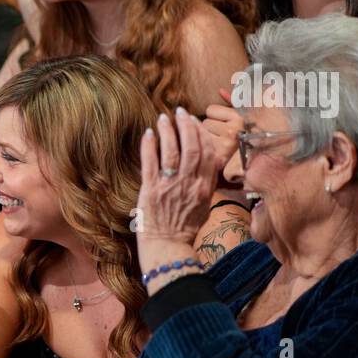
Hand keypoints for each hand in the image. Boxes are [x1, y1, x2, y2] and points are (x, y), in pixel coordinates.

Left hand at [136, 107, 222, 252]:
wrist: (167, 246)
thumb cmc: (184, 227)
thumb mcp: (204, 204)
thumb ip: (205, 183)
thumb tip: (207, 163)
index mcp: (205, 187)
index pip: (208, 152)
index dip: (201, 134)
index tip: (194, 122)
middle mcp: (190, 184)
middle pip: (192, 147)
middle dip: (186, 125)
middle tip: (180, 112)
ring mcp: (170, 186)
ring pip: (172, 151)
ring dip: (168, 131)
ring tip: (163, 118)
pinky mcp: (151, 190)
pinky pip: (151, 162)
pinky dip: (150, 145)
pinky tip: (148, 134)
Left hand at [203, 88, 241, 178]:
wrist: (249, 166)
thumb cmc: (242, 139)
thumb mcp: (240, 119)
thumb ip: (232, 102)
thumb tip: (220, 90)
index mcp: (240, 117)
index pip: (210, 110)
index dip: (214, 118)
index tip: (225, 125)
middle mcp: (235, 129)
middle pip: (204, 122)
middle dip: (209, 128)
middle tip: (221, 137)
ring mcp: (226, 143)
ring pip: (200, 134)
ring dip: (205, 139)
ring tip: (218, 145)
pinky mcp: (218, 156)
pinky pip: (200, 145)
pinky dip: (204, 149)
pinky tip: (214, 153)